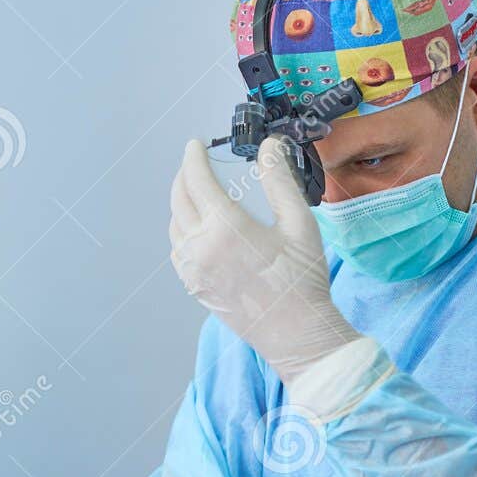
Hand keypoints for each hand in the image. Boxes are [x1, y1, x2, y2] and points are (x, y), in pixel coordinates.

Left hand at [170, 137, 361, 383]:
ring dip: (181, 203)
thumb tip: (268, 145)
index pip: (197, 180)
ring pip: (174, 225)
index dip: (193, 157)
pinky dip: (181, 229)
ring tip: (197, 192)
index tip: (195, 144)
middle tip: (194, 163)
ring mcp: (192, 269)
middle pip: (179, 199)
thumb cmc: (302, 278)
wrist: (295, 332)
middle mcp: (200, 247)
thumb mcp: (298, 223)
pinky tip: (197, 227)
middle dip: (184, 176)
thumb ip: (278, 181)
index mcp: (225, 228)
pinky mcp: (193, 286)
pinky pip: (177, 249)